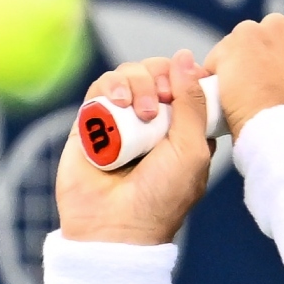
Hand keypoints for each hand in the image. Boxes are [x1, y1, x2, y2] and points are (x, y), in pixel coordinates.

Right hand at [55, 49, 211, 244]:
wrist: (114, 227)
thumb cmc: (160, 196)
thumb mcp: (191, 149)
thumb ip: (192, 102)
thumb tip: (186, 56)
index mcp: (183, 129)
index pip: (186, 82)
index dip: (186, 75)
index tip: (186, 87)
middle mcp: (152, 121)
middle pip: (157, 71)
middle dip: (160, 78)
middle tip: (159, 106)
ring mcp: (121, 119)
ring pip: (129, 74)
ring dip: (137, 82)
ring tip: (138, 112)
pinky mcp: (91, 121)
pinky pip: (101, 86)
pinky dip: (110, 86)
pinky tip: (116, 103)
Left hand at [203, 12, 283, 137]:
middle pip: (282, 34)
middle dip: (273, 53)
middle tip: (265, 85)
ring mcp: (276, 28)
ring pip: (253, 38)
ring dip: (247, 58)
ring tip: (243, 92)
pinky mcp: (244, 36)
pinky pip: (225, 51)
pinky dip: (221, 68)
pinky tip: (224, 93)